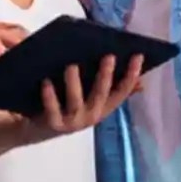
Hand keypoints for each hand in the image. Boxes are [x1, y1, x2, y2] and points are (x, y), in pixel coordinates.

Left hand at [22, 53, 144, 142]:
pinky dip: (50, 97)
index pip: (123, 90)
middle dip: (106, 76)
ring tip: (71, 65)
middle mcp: (92, 116)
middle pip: (101, 94)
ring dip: (75, 84)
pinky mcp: (54, 125)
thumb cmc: (69, 102)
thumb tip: (140, 83)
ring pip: (76, 103)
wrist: (40, 126)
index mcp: (104, 106)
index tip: (138, 56)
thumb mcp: (92, 94)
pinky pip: (52, 111)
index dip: (132, 74)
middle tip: (108, 56)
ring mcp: (74, 122)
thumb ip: (112, 86)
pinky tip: (46, 82)